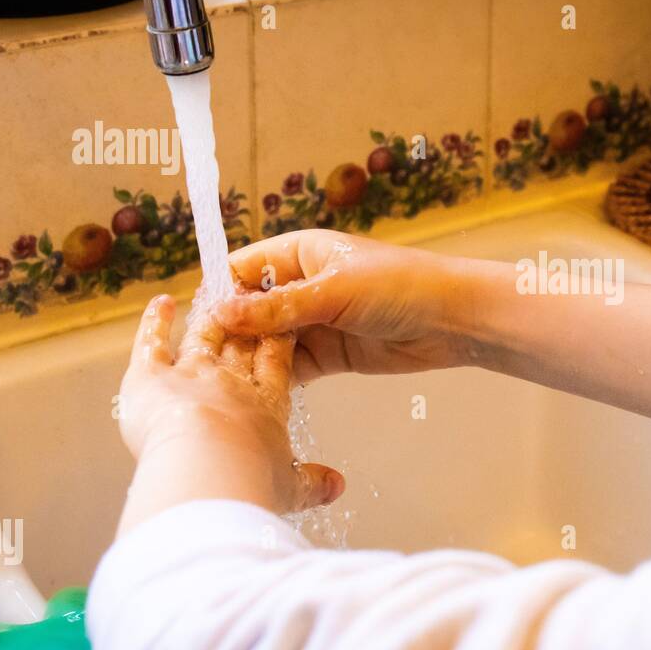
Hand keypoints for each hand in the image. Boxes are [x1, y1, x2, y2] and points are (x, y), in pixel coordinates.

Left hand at [116, 294, 343, 533]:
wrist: (209, 471)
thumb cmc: (249, 480)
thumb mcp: (290, 489)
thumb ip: (312, 484)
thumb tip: (338, 487)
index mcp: (266, 405)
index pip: (277, 364)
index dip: (280, 343)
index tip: (284, 326)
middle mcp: (231, 381)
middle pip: (243, 343)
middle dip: (249, 323)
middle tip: (251, 305)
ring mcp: (192, 372)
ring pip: (204, 336)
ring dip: (210, 318)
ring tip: (214, 301)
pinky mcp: (152, 374)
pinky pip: (153, 340)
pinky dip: (155, 320)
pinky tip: (160, 303)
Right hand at [212, 230, 494, 379]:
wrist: (454, 320)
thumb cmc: (400, 287)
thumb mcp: (333, 293)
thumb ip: (278, 307)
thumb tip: (222, 313)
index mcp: (299, 253)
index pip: (242, 270)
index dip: (218, 295)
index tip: (196, 325)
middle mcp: (301, 286)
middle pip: (250, 310)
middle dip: (230, 335)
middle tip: (202, 365)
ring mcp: (315, 322)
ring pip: (268, 342)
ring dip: (251, 360)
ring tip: (223, 385)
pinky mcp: (330, 354)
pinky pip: (292, 367)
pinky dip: (276, 379)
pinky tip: (256, 396)